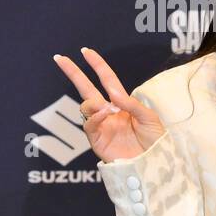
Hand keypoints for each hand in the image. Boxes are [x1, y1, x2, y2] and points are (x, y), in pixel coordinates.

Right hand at [53, 47, 165, 161]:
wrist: (154, 164)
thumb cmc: (155, 142)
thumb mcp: (149, 118)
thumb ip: (132, 104)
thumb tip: (113, 91)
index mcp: (122, 105)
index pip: (107, 80)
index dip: (98, 66)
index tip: (86, 52)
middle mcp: (109, 113)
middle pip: (87, 89)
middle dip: (74, 74)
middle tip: (60, 58)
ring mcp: (101, 126)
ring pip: (86, 106)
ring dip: (93, 102)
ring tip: (107, 108)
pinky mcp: (96, 140)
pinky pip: (89, 124)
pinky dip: (94, 116)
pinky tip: (104, 113)